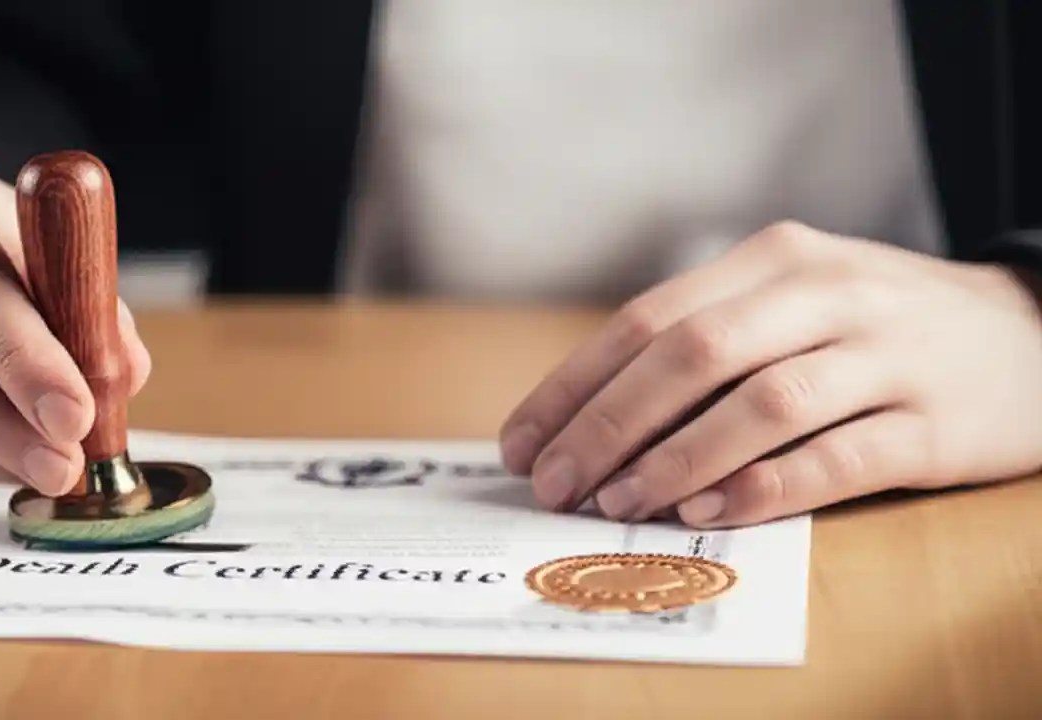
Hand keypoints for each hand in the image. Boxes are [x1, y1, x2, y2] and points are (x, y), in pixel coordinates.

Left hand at [500, 221, 1041, 527]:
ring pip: (761, 403)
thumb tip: (593, 417)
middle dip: (606, 424)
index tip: (522, 442)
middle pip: (691, 354)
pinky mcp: (934, 423)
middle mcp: (827, 294)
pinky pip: (838, 458)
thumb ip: (707, 343)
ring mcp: (886, 356)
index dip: (575, 385)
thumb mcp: (794, 303)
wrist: (1033, 332)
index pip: (648, 319)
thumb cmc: (878, 327)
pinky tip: (707, 512)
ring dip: (675, 457)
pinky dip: (765, 487)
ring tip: (617, 504)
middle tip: (555, 484)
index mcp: (775, 260)